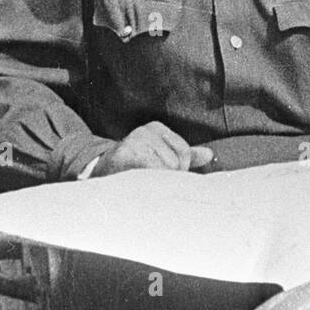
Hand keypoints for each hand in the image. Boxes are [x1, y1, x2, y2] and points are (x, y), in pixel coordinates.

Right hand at [90, 121, 214, 176]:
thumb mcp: (162, 157)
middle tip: (149, 179)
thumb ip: (186, 156)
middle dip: (168, 176)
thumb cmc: (135, 167)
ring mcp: (134, 140)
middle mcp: (145, 130)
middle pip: (176, 160)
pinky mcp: (124, 153)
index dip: (178, 169)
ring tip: (141, 180)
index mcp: (156, 128)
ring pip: (165, 168)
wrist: (100, 174)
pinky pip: (151, 171)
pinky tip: (137, 181)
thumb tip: (209, 154)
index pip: (184, 151)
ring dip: (156, 181)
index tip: (163, 174)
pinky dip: (148, 181)